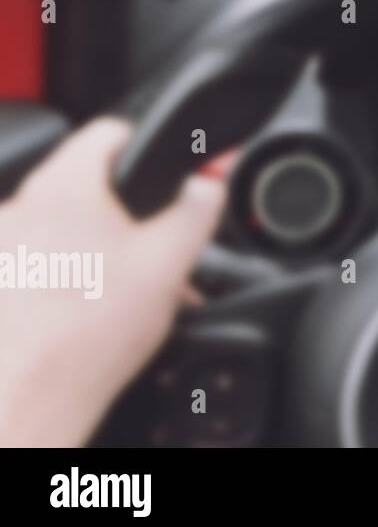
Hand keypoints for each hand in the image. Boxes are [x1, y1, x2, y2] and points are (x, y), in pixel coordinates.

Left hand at [0, 118, 224, 444]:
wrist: (30, 394)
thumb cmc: (88, 331)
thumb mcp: (171, 259)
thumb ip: (198, 208)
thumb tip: (208, 184)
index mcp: (65, 184)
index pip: (112, 132)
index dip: (154, 146)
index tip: (175, 169)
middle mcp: (20, 205)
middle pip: (90, 185)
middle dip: (130, 212)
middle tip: (159, 247)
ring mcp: (2, 244)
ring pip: (64, 227)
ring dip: (98, 246)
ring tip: (127, 288)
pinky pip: (40, 260)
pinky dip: (68, 274)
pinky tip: (93, 307)